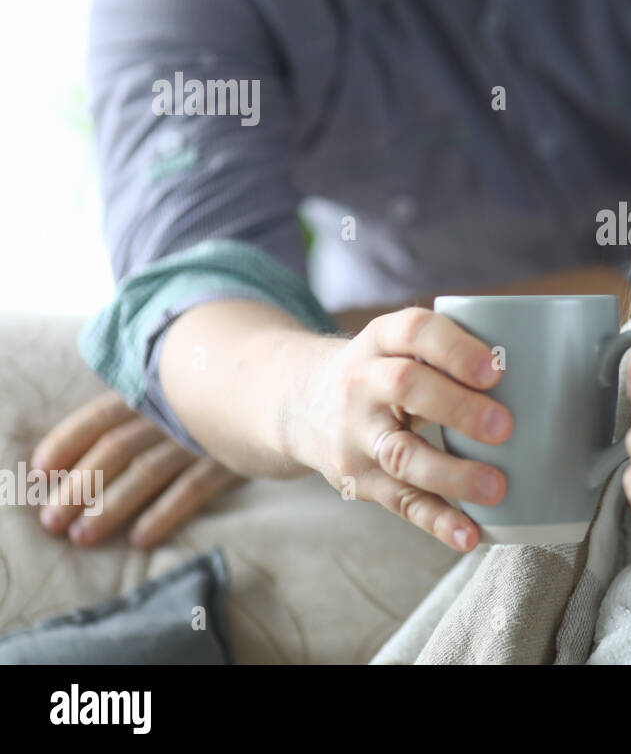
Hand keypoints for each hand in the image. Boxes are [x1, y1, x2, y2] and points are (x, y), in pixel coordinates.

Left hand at [31, 389, 243, 547]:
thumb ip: (158, 406)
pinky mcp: (234, 456)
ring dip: (112, 506)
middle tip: (53, 521)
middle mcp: (177, 410)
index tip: (41, 471)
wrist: (302, 380)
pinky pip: (194, 487)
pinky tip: (142, 537)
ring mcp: (205, 433)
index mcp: (161, 389)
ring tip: (85, 536)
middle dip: (80, 486)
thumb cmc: (238, 387)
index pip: (102, 415)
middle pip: (117, 449)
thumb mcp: (192, 388)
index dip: (69, 441)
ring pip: (147, 471)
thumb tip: (111, 441)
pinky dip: (166, 512)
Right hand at [283, 307, 512, 552]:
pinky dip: (436, 522)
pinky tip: (469, 535)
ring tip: (497, 487)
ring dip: (452, 474)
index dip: (455, 349)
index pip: (414, 330)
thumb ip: (451, 352)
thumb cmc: (382, 370)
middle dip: (458, 408)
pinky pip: (400, 502)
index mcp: (380, 339)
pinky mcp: (357, 479)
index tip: (496, 370)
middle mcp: (361, 382)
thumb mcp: (400, 345)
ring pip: (402, 455)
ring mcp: (355, 434)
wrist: (300, 404)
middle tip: (504, 427)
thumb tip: (544, 374)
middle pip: (407, 388)